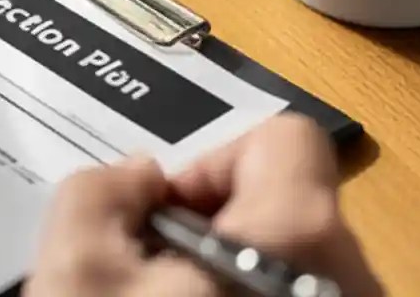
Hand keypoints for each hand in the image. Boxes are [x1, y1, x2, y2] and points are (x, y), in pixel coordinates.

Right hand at [25, 114, 382, 295]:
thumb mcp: (73, 266)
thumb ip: (96, 190)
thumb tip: (134, 177)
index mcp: (294, 234)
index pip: (284, 138)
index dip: (207, 163)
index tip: (162, 213)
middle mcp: (346, 277)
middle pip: (287, 202)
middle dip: (212, 223)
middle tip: (153, 268)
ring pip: (291, 258)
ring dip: (229, 269)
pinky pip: (299, 295)